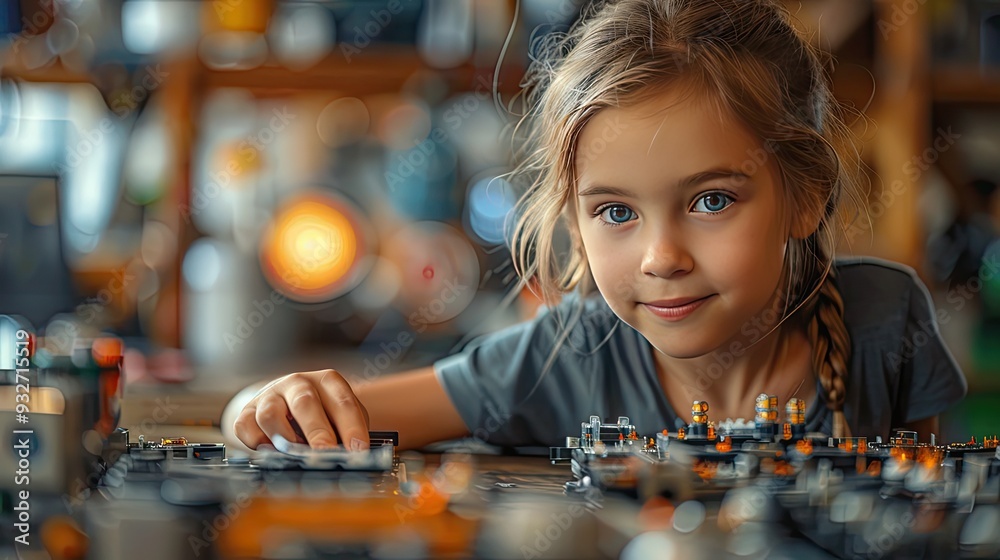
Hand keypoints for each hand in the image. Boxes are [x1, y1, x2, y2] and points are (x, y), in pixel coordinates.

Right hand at [233, 369, 369, 449]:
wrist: (285, 401)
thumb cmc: (321, 412)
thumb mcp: (341, 416)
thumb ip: (345, 432)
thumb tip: (350, 458)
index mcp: (327, 381)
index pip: (343, 401)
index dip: (351, 427)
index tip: (358, 450)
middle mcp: (297, 383)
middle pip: (305, 403)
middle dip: (317, 431)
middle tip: (325, 454)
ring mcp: (270, 395)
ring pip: (270, 414)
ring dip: (284, 438)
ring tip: (296, 456)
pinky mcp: (247, 411)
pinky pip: (246, 426)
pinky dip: (258, 443)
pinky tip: (272, 452)